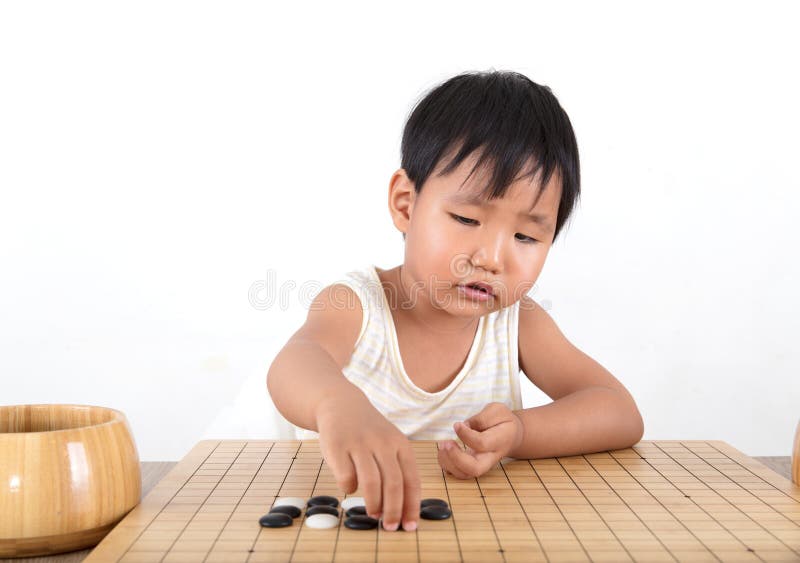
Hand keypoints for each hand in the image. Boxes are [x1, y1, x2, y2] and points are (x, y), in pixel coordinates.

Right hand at [315, 393, 420, 530]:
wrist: (340, 405)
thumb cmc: (368, 434)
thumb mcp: (389, 444)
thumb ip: (397, 470)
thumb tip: (404, 510)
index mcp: (400, 444)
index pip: (412, 480)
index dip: (412, 506)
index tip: (410, 526)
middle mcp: (382, 443)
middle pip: (394, 483)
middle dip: (393, 510)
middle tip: (390, 527)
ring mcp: (360, 443)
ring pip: (371, 482)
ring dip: (374, 504)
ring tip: (373, 514)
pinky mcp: (338, 446)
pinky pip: (346, 477)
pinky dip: (349, 488)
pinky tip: (349, 486)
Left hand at [437, 402, 523, 478]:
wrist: (511, 436)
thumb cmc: (503, 421)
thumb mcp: (498, 410)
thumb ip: (482, 417)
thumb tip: (465, 425)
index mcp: (499, 441)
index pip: (481, 443)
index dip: (466, 435)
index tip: (457, 424)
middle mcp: (490, 457)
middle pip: (474, 469)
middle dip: (456, 458)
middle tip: (446, 443)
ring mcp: (481, 465)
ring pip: (464, 474)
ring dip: (448, 462)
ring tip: (442, 445)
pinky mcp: (471, 466)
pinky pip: (457, 473)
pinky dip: (446, 465)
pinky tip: (443, 451)